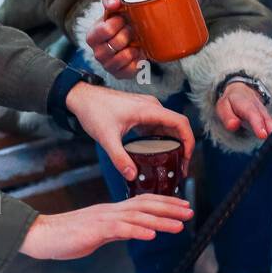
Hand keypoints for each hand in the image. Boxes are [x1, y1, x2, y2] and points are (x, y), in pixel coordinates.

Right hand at [19, 195, 194, 259]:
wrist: (41, 235)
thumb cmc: (68, 235)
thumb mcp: (99, 232)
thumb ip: (118, 230)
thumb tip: (136, 231)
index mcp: (113, 211)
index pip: (144, 202)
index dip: (166, 203)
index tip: (183, 206)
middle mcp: (111, 211)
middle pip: (146, 205)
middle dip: (171, 208)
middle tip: (190, 211)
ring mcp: (104, 219)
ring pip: (138, 216)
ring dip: (161, 221)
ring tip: (179, 225)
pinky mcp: (95, 230)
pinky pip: (120, 229)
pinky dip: (138, 231)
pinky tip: (151, 235)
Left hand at [66, 81, 194, 179]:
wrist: (81, 97)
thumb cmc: (93, 111)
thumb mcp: (106, 137)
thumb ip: (119, 157)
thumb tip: (132, 176)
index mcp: (149, 110)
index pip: (181, 123)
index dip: (189, 141)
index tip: (187, 159)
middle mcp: (153, 107)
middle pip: (178, 127)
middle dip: (184, 147)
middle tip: (181, 168)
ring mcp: (148, 109)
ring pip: (169, 127)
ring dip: (174, 144)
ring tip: (173, 163)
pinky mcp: (142, 113)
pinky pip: (159, 127)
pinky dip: (163, 140)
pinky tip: (158, 154)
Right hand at [85, 0, 148, 79]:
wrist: (132, 37)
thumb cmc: (120, 21)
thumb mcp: (113, 6)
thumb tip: (114, 3)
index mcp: (92, 36)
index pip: (105, 30)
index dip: (118, 23)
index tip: (123, 19)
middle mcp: (97, 53)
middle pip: (117, 43)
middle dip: (128, 34)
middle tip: (132, 29)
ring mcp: (108, 65)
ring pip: (124, 56)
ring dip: (134, 47)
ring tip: (135, 41)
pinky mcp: (120, 74)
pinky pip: (132, 68)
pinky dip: (138, 60)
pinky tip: (137, 52)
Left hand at [216, 82, 271, 148]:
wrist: (242, 91)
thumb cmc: (231, 102)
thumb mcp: (223, 107)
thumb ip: (227, 117)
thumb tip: (233, 126)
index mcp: (245, 104)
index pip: (252, 114)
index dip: (258, 124)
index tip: (263, 135)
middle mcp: (259, 109)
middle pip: (268, 120)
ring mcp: (266, 114)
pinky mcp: (270, 121)